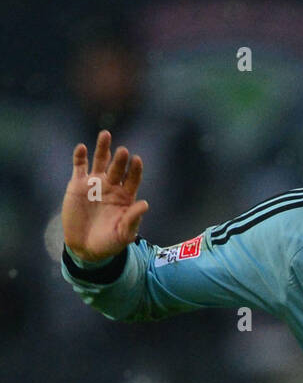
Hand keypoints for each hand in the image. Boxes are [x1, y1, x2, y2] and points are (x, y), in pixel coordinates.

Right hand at [62, 129, 148, 263]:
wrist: (86, 247)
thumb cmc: (109, 242)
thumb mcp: (123, 234)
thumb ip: (132, 219)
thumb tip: (145, 204)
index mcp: (125, 197)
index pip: (133, 179)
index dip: (135, 170)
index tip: (137, 160)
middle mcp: (112, 186)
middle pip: (117, 168)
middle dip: (120, 159)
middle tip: (123, 151)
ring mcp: (94, 183)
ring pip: (99, 161)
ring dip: (102, 148)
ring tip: (106, 134)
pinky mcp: (77, 184)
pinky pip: (79, 166)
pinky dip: (80, 156)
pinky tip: (82, 148)